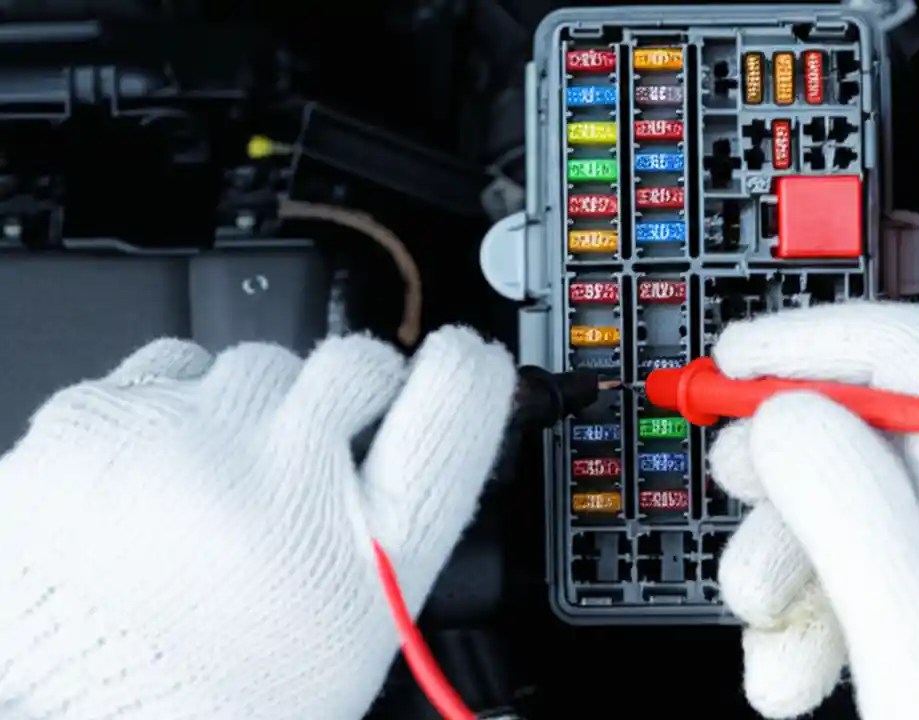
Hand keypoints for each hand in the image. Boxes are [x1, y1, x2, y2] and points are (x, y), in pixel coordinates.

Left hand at [0, 327, 514, 718]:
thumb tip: (424, 432)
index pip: (449, 417)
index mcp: (354, 568)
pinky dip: (175, 404)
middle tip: (315, 444)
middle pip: (359, 367)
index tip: (464, 357)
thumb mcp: (343, 636)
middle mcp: (278, 496)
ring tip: (221, 478)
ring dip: (256, 402)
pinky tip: (159, 468)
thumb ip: (392, 537)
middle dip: (350, 389)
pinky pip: (170, 366)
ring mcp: (181, 449)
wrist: (61, 706)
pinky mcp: (96, 422)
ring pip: (259, 361)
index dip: (469, 373)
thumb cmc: (205, 689)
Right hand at [707, 302, 918, 719]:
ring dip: (800, 577)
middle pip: (871, 440)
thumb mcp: (909, 616)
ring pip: (876, 519)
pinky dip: (841, 614)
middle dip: (784, 488)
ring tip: (772, 652)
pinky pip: (905, 579)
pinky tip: (810, 667)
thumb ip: (843, 495)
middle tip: (740, 518)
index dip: (802, 345)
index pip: (899, 351)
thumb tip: (787, 413)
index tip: (732, 365)